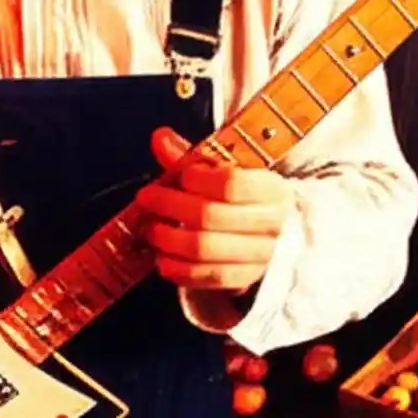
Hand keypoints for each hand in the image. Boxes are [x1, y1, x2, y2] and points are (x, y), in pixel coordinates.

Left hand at [135, 127, 286, 291]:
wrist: (264, 232)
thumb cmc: (238, 196)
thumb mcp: (221, 170)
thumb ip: (190, 156)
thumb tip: (160, 138)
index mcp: (272, 188)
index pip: (233, 183)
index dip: (199, 178)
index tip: (180, 175)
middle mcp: (272, 223)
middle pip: (211, 215)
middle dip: (170, 205)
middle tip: (146, 198)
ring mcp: (260, 255)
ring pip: (205, 249)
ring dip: (167, 238)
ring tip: (149, 228)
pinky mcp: (245, 279)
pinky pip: (206, 278)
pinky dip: (178, 269)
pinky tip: (161, 257)